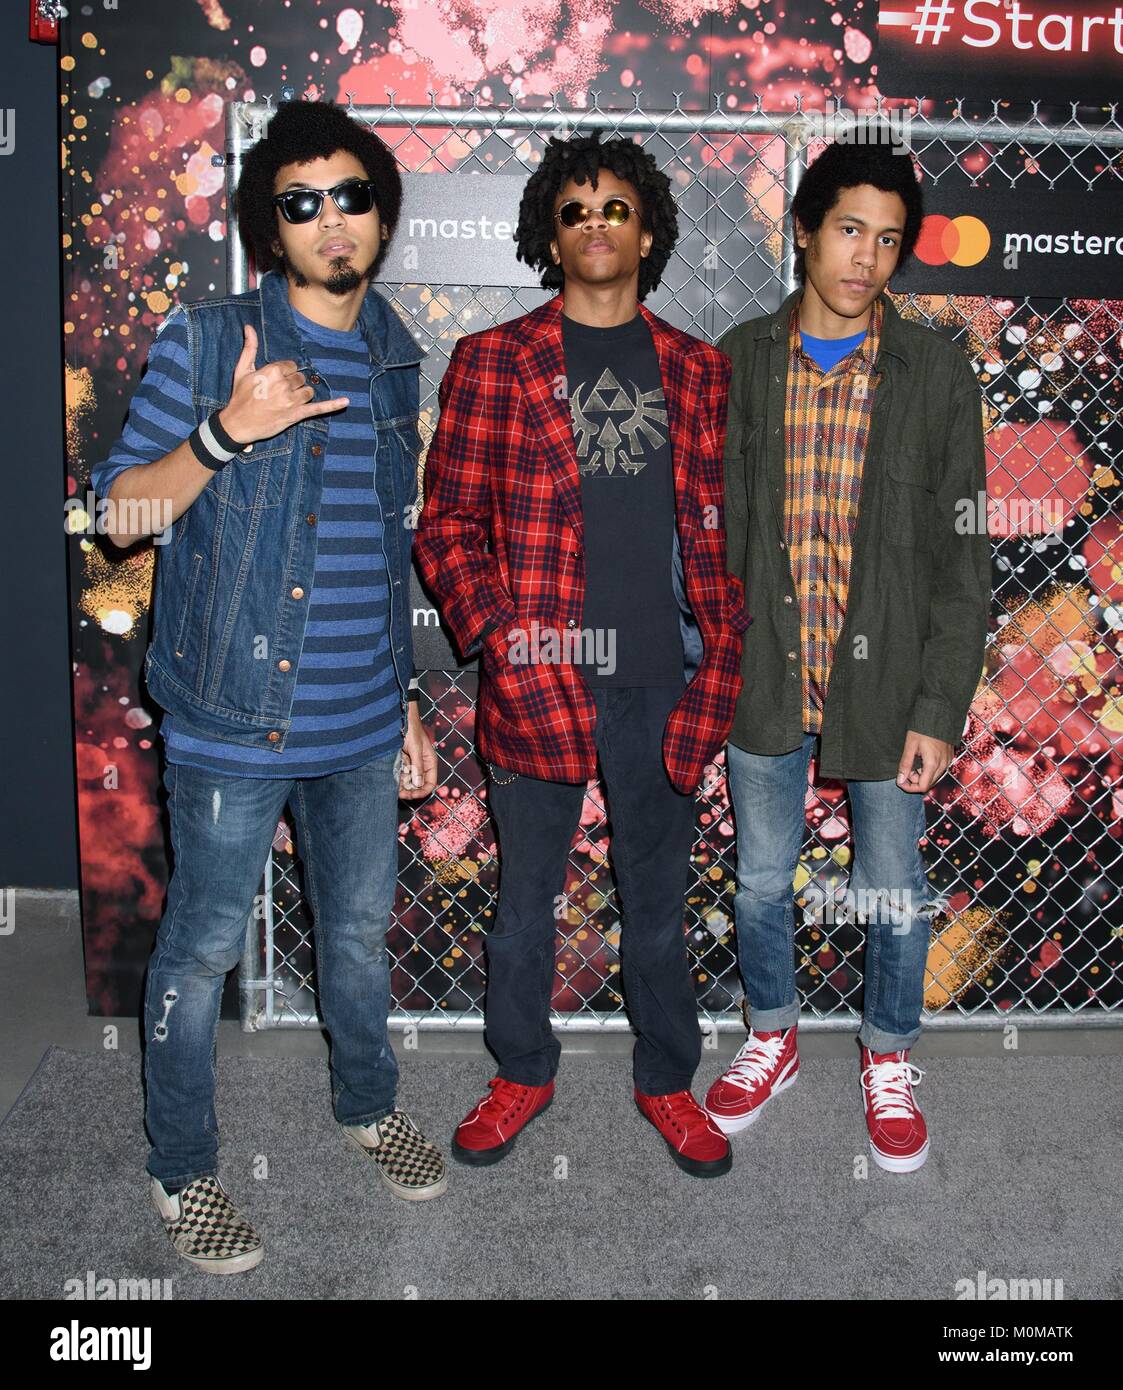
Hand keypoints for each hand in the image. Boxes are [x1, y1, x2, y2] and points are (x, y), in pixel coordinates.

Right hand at [218, 323, 348, 445]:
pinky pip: (318, 409)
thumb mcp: (242, 370)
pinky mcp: (296, 415)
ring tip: (287, 401)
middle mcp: (284, 385)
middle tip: (277, 393)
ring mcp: (291, 401)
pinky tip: (346, 401)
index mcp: (272, 371)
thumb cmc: (239, 397)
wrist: (238, 424)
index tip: (274, 380)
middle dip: (292, 384)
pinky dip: (333, 405)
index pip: (291, 365)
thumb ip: (249, 348)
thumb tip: (249, 327)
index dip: (284, 372)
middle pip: (300, 378)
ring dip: (301, 394)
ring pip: (308, 391)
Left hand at [398, 702, 437, 798]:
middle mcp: (421, 764)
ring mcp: (411, 763)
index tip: (412, 796)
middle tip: (400, 794)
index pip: (430, 783)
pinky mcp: (401, 761)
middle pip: (418, 785)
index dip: (422, 792)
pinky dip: (396, 778)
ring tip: (393, 788)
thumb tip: (418, 784)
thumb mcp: (415, 747)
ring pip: (408, 781)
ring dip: (402, 786)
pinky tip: (391, 780)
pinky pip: (400, 774)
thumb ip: (417, 765)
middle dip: (410, 791)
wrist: (400, 717)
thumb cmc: (411, 728)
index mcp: (429, 761)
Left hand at [896, 730, 953, 792]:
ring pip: (933, 777)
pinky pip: (938, 770)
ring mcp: (947, 761)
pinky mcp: (948, 757)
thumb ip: (905, 764)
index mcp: (933, 763)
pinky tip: (920, 759)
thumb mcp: (910, 746)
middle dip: (915, 781)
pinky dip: (927, 769)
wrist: (938, 715)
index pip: (923, 787)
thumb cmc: (923, 728)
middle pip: (928, 784)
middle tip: (905, 769)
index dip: (910, 787)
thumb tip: (900, 780)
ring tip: (912, 762)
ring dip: (921, 775)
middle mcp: (943, 765)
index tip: (900, 781)